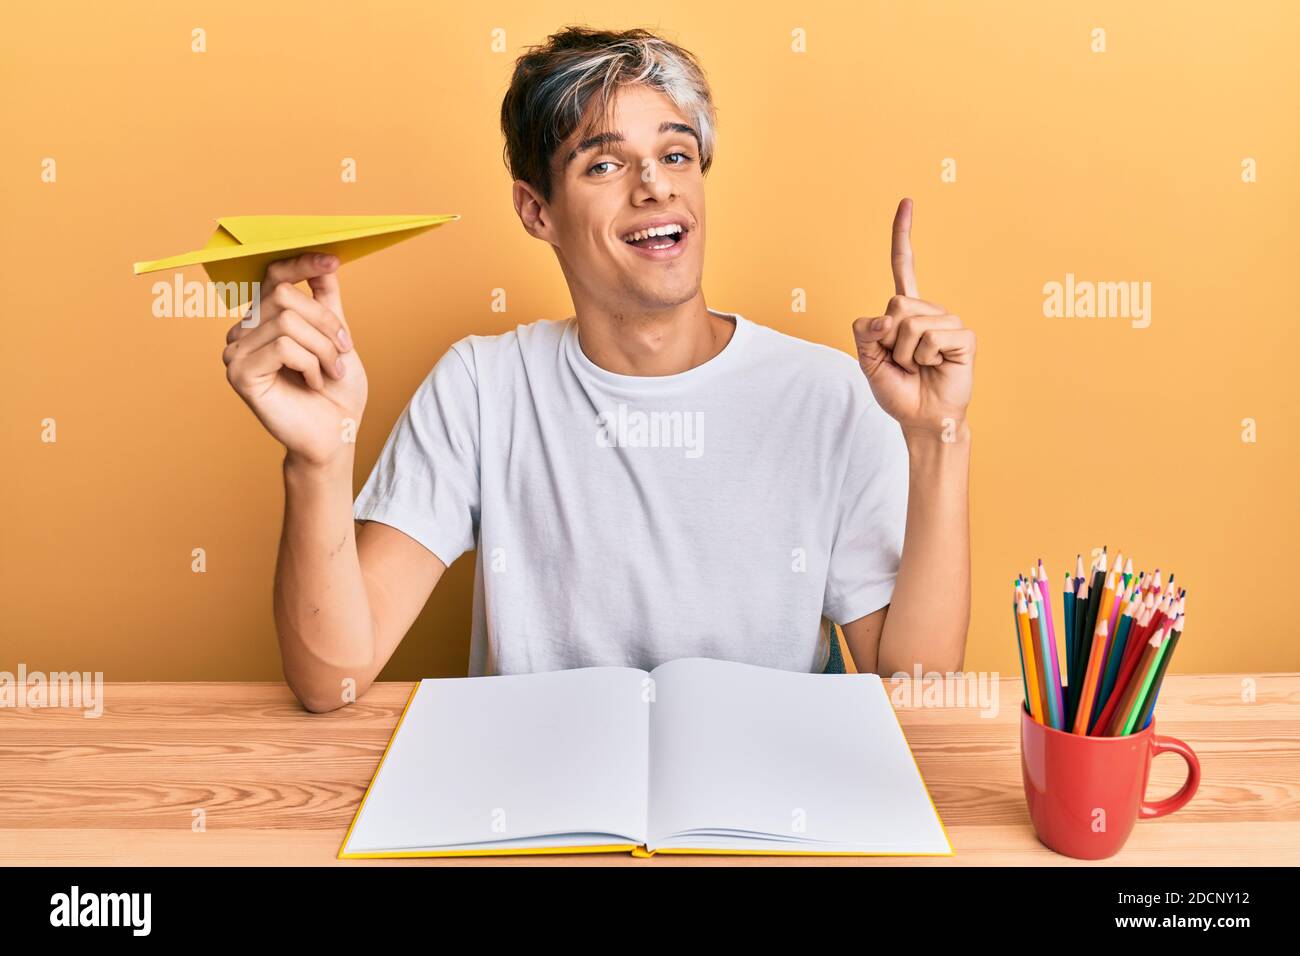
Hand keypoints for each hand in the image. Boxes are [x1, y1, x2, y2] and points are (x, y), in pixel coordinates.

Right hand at [223, 253, 367, 467]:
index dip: (301, 264)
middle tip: (342, 350)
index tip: (332, 259)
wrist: (335, 435)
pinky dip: (309, 364)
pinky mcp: (239, 373)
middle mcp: (243, 332)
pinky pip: (281, 346)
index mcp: (264, 320)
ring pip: (286, 321)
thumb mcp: (337, 338)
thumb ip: (326, 301)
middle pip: (284, 296)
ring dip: (321, 348)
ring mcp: (236, 352)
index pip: (273, 275)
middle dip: (325, 323)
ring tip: (330, 372)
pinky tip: (313, 382)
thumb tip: (326, 262)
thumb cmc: (336, 392)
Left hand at [852, 199, 974, 439]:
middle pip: (895, 305)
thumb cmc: (897, 390)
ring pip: (911, 324)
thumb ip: (865, 333)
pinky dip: (925, 359)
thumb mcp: (868, 361)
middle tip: (902, 361)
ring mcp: (949, 322)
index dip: (903, 235)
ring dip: (906, 354)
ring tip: (918, 367)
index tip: (907, 201)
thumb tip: (888, 317)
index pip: (904, 267)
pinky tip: (935, 367)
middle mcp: (929, 311)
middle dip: (889, 340)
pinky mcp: (964, 338)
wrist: (921, 418)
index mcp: (905, 312)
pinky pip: (932, 338)